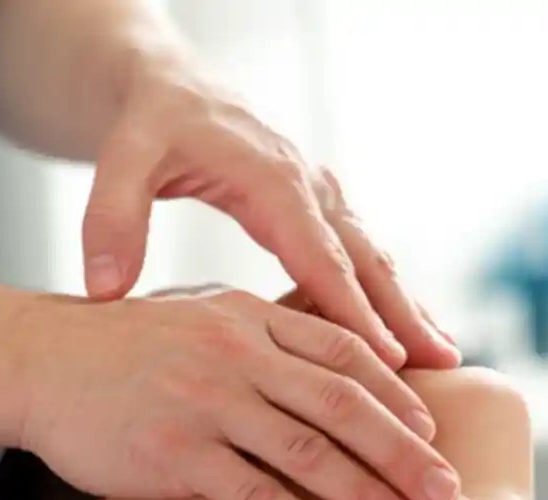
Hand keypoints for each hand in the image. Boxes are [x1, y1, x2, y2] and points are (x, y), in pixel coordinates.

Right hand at [7, 289, 460, 499]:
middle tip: (443, 488)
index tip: (428, 431)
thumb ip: (258, 334)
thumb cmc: (121, 345)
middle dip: (402, 451)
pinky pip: (255, 492)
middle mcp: (236, 351)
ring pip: (309, 451)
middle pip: (343, 404)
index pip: (343, 352)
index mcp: (248, 314)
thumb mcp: (198, 314)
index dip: (395, 394)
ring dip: (367, 493)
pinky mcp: (175, 449)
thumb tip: (322, 365)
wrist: (38, 361)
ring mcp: (206, 398)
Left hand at [79, 64, 460, 369]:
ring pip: (374, 257)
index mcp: (271, 180)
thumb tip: (106, 289)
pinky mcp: (319, 205)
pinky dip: (387, 293)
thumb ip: (111, 218)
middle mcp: (309, 186)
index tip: (384, 359)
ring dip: (407, 306)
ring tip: (441, 359)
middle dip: (403, 314)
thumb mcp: (119, 158)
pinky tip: (404, 331)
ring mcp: (321, 195)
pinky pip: (361, 254)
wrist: (171, 85)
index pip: (319, 255)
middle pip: (366, 259)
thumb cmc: (148, 122)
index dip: (352, 310)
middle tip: (439, 366)